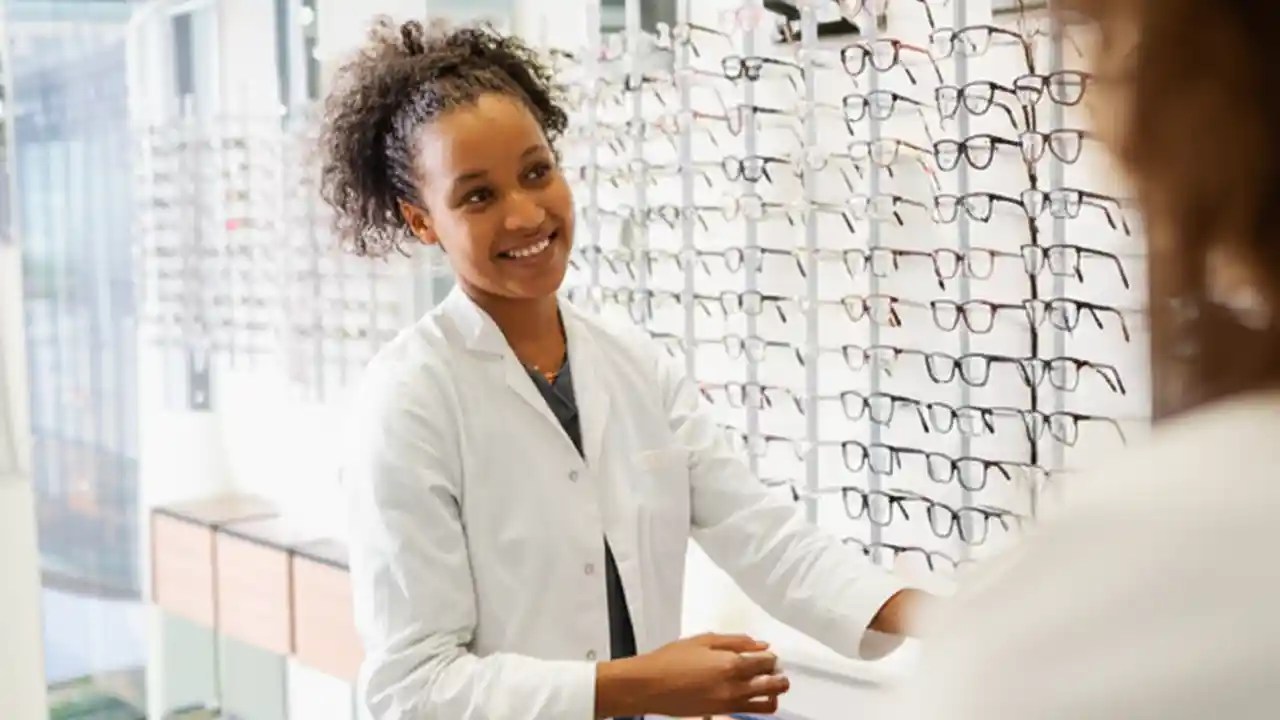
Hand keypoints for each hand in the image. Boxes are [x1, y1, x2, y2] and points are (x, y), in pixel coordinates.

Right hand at [595, 633, 789, 717]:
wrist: (650, 685)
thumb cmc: (672, 658)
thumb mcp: (703, 640)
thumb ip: (735, 641)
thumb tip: (761, 644)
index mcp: (732, 664)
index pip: (767, 662)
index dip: (771, 657)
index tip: (766, 654)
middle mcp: (736, 687)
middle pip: (774, 685)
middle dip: (779, 676)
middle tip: (772, 670)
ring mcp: (731, 704)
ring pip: (767, 705)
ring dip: (772, 694)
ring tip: (765, 685)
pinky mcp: (722, 714)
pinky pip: (751, 712)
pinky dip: (757, 704)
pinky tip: (749, 693)